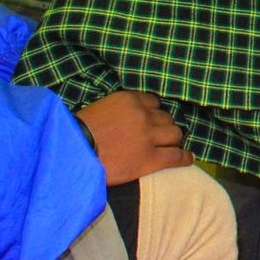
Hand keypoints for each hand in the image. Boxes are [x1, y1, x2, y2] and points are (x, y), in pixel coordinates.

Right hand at [76, 90, 193, 184]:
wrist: (71, 155)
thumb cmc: (76, 135)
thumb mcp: (98, 110)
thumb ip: (118, 111)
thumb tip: (126, 119)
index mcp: (129, 100)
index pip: (153, 102)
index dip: (153, 113)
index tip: (151, 121)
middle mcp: (143, 115)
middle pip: (166, 119)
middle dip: (163, 127)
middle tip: (158, 137)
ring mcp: (148, 137)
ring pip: (174, 135)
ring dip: (172, 140)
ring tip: (170, 147)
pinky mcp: (149, 159)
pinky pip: (176, 156)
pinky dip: (184, 158)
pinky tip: (188, 159)